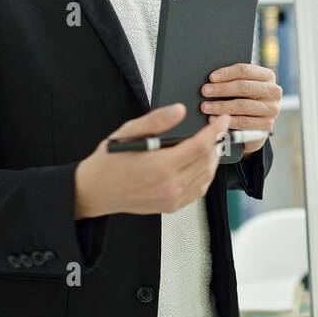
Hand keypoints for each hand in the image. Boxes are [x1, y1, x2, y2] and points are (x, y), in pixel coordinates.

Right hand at [74, 103, 230, 218]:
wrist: (95, 191)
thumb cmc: (109, 161)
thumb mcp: (128, 132)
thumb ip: (156, 120)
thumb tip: (179, 110)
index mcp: (161, 165)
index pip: (201, 145)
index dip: (216, 130)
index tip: (222, 119)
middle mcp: (170, 184)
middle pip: (207, 160)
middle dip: (216, 142)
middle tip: (217, 129)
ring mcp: (172, 198)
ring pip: (206, 176)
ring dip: (213, 159)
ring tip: (210, 145)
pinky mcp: (171, 206)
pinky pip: (198, 191)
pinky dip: (205, 175)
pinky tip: (201, 164)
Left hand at [199, 63, 281, 154]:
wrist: (257, 122)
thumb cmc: (246, 98)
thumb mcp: (244, 85)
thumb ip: (234, 80)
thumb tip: (212, 79)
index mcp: (267, 76)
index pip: (245, 70)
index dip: (227, 73)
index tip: (212, 78)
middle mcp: (273, 91)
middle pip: (244, 87)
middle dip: (221, 89)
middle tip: (205, 91)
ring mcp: (272, 109)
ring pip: (242, 105)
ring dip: (221, 106)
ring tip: (206, 107)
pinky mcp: (267, 125)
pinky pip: (244, 122)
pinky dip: (227, 120)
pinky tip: (214, 119)